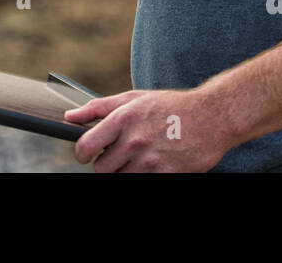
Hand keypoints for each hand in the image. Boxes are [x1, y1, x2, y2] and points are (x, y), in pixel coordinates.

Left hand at [65, 89, 231, 172]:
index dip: (81, 153)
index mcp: (123, 119)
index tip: (86, 154)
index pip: (85, 146)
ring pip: (119, 179)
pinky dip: (142, 176)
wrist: (212, 117)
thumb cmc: (171, 106)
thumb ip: (98, 108)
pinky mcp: (165, 175)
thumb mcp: (134, 99)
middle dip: (105, 164)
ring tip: (137, 158)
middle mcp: (134, 141)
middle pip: (100, 169)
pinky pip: (141, 182)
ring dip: (124, 172)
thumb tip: (70, 117)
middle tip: (118, 154)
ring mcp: (150, 161)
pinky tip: (152, 164)